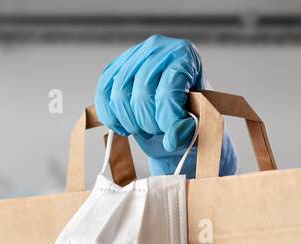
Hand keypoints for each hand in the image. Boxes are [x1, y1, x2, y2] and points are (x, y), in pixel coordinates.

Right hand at [95, 35, 236, 177]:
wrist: (174, 108)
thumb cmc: (189, 112)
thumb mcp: (198, 122)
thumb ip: (187, 130)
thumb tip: (171, 139)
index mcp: (184, 55)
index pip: (168, 91)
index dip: (167, 119)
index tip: (172, 135)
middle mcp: (157, 48)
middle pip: (141, 94)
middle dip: (148, 123)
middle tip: (157, 130)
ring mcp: (131, 56)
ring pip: (119, 97)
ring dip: (131, 122)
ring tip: (144, 127)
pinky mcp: (113, 69)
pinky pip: (102, 95)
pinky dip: (111, 117)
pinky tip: (125, 126)